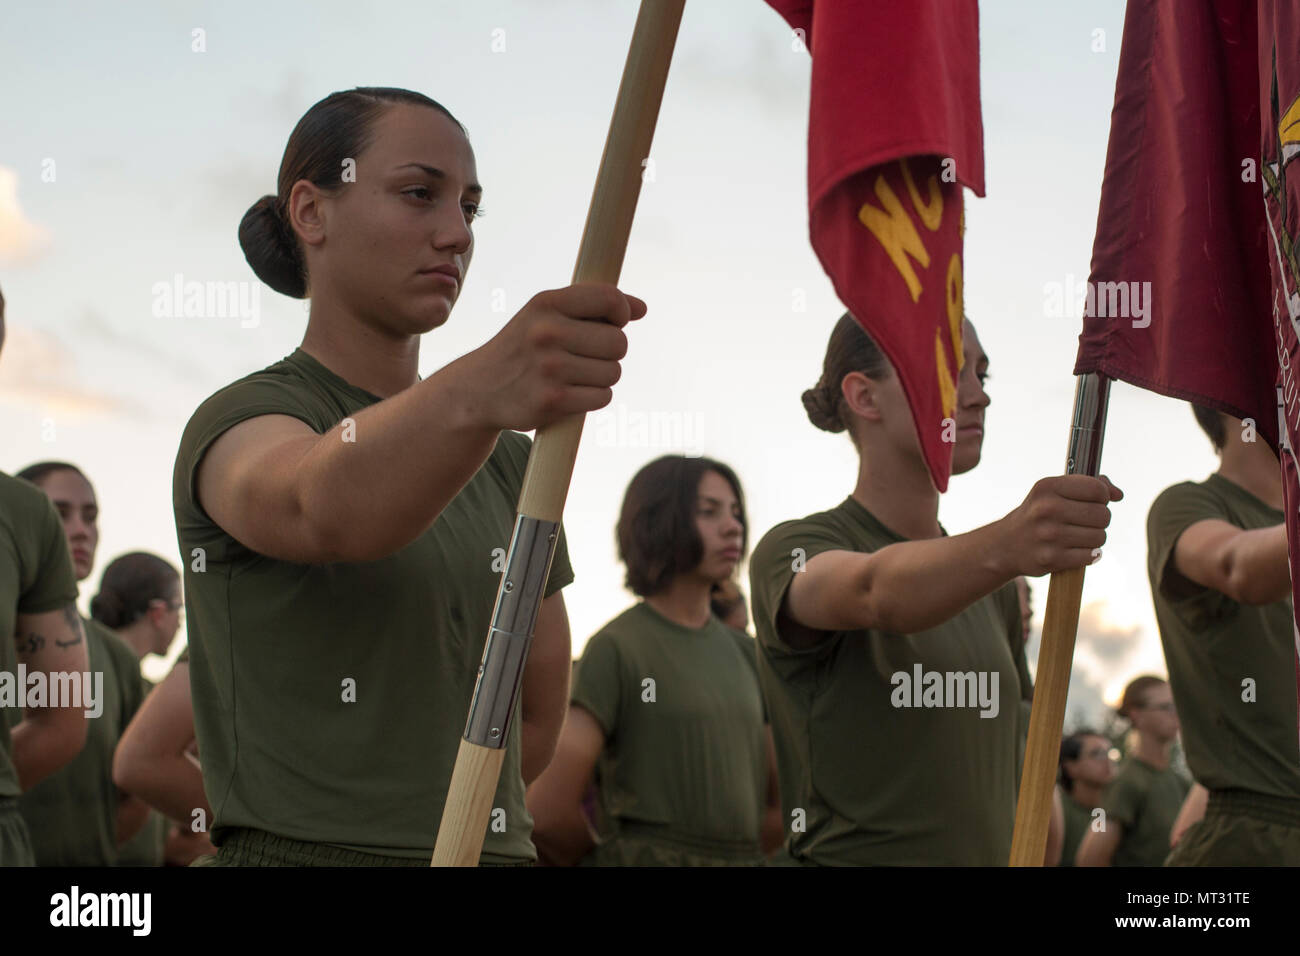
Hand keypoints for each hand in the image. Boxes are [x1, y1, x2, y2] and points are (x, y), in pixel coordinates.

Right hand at [464, 283, 645, 431]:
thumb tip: (641, 308)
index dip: (622, 313)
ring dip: (602, 377)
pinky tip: (571, 393)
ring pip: (613, 372)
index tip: (615, 322)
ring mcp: (549, 368)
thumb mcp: (546, 315)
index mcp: (546, 303)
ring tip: (575, 375)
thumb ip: (592, 305)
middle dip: (611, 352)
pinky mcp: (552, 400)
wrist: (479, 389)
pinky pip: (602, 397)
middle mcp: (546, 332)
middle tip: (587, 355)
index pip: (610, 299)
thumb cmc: (523, 347)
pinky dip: (594, 397)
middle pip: (619, 342)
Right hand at [998, 475, 1122, 576]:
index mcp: (1047, 487)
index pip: (1097, 489)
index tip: (1093, 501)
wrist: (1006, 544)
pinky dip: (1089, 554)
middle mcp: (1046, 509)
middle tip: (1085, 522)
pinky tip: (1076, 550)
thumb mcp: (1054, 491)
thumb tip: (1118, 494)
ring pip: (1100, 537)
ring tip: (1079, 537)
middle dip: (1100, 519)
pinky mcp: (1051, 558)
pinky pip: (1091, 556)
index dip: (1102, 496)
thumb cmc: (1038, 514)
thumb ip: (1088, 485)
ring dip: (1095, 538)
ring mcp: (1048, 535)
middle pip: (1103, 515)